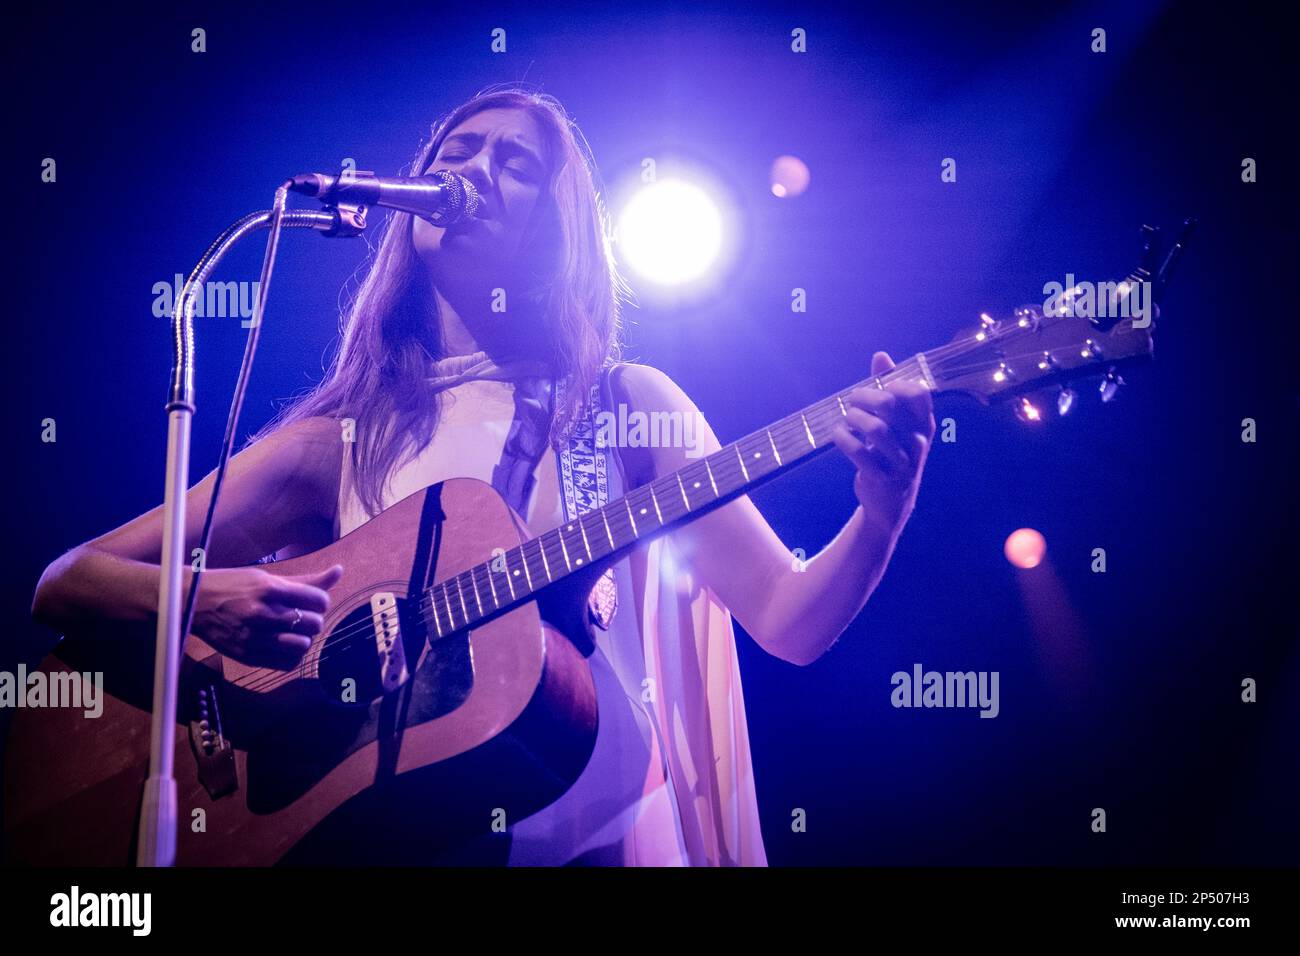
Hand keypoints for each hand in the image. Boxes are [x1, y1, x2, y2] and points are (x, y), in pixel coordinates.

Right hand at [191, 564, 342, 669]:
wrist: (191, 601)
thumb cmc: (233, 585)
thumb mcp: (266, 577)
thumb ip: (305, 580)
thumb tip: (339, 571)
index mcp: (268, 589)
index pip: (318, 600)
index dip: (321, 601)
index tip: (312, 601)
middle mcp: (262, 613)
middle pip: (313, 623)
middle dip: (314, 619)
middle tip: (302, 615)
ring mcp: (253, 636)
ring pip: (302, 645)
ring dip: (304, 638)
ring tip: (293, 631)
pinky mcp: (247, 655)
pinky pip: (286, 663)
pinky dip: (291, 655)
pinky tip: (283, 644)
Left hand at [830, 351, 935, 538]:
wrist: (890, 501)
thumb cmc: (892, 452)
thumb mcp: (895, 422)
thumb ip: (888, 388)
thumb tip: (880, 356)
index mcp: (923, 424)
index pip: (917, 392)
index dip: (893, 383)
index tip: (879, 390)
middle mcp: (917, 441)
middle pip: (888, 404)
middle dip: (863, 397)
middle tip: (852, 401)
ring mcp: (902, 461)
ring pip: (874, 428)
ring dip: (852, 418)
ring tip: (847, 420)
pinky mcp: (883, 478)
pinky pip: (859, 452)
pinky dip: (843, 440)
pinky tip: (839, 436)